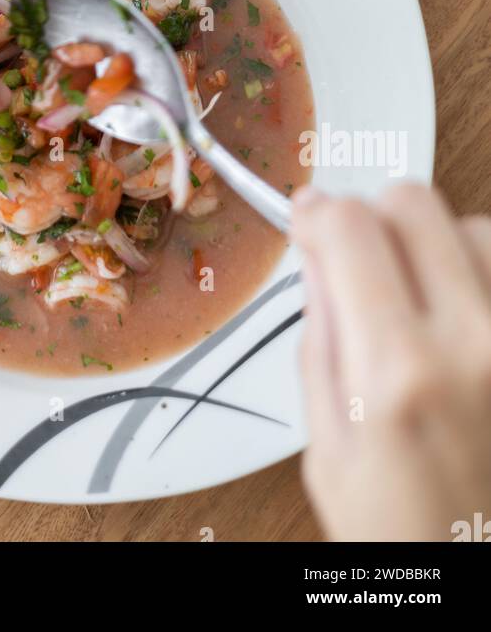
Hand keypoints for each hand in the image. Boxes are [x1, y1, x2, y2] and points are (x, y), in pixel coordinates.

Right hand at [293, 183, 490, 541]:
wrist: (476, 576)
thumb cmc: (406, 538)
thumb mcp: (329, 448)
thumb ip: (321, 338)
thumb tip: (317, 258)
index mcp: (399, 372)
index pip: (351, 226)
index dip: (316, 211)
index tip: (306, 217)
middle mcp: (473, 344)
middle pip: (413, 203)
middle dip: (371, 217)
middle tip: (355, 254)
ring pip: (471, 226)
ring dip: (433, 246)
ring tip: (414, 300)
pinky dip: (476, 276)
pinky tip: (455, 318)